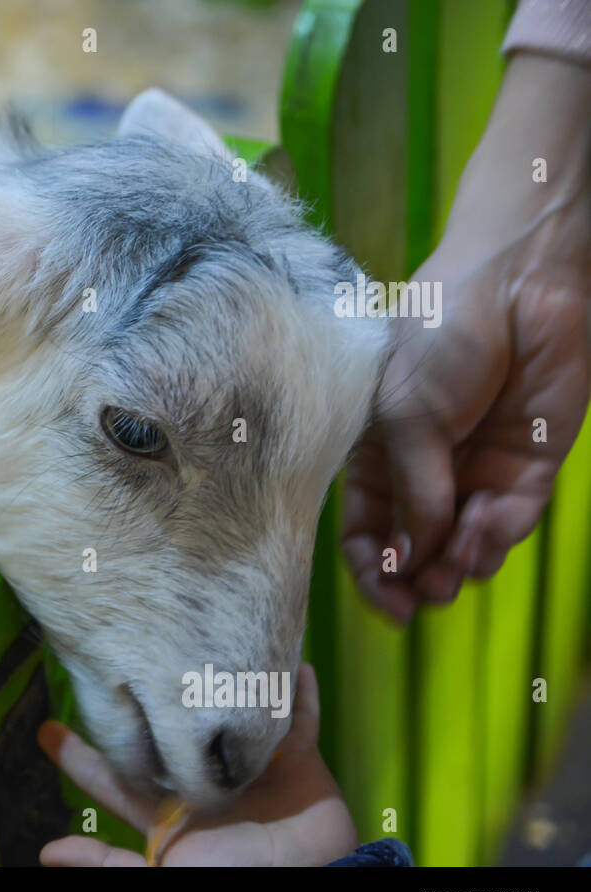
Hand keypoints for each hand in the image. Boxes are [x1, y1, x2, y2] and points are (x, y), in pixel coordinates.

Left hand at [37, 663, 357, 865]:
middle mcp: (207, 778)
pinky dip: (297, 690)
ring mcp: (252, 765)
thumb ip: (110, 862)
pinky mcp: (298, 759)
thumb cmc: (234, 873)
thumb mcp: (167, 868)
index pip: (117, 774)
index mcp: (172, 808)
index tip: (44, 726)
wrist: (315, 877)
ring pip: (227, 711)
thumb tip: (48, 852)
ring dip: (218, 679)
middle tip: (120, 647)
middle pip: (168, 729)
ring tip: (195, 633)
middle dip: (149, 695)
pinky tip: (290, 659)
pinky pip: (297, 716)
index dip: (81, 754)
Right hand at [342, 54, 590, 621]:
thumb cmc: (436, 337)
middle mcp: (425, 472)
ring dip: (461, 563)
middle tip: (425, 598)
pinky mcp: (528, 466)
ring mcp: (476, 471)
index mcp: (375, 456)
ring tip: (457, 566)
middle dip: (420, 579)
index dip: (371, 570)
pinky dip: (497, 536)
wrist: (516, 286)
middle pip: (417, 547)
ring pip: (466, 543)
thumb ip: (411, 489)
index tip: (386, 603)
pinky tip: (483, 537)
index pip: (366, 529)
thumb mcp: (402, 415)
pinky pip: (511, 517)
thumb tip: (416, 557)